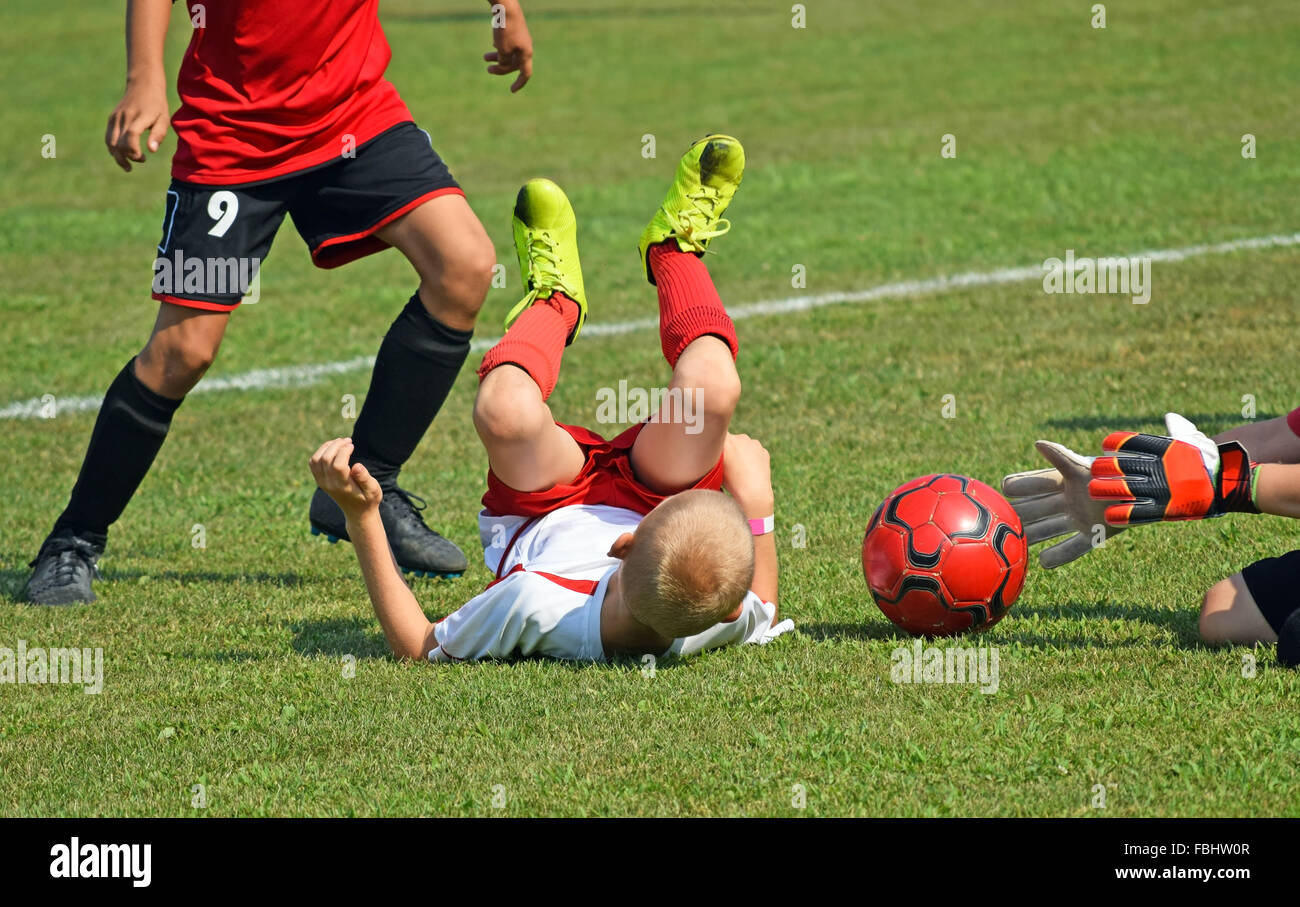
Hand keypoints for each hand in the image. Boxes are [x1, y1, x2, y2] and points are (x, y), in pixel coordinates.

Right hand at [105, 80, 169, 171]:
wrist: (142, 85)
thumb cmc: (157, 105)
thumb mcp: (164, 119)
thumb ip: (158, 135)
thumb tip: (151, 151)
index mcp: (139, 117)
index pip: (131, 136)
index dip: (134, 151)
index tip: (143, 158)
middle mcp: (124, 117)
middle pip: (119, 143)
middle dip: (128, 157)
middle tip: (142, 160)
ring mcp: (116, 118)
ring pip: (111, 142)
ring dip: (118, 157)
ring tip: (128, 166)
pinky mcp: (111, 119)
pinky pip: (109, 138)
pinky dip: (114, 149)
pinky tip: (123, 155)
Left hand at [309, 438, 381, 518]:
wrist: (358, 513)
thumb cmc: (368, 499)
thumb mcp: (373, 490)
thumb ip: (365, 478)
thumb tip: (357, 465)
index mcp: (342, 486)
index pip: (337, 464)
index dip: (344, 451)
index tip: (353, 445)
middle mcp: (329, 484)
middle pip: (325, 459)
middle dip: (336, 445)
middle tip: (348, 440)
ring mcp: (322, 482)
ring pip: (316, 459)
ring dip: (327, 447)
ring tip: (340, 442)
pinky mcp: (320, 480)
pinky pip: (314, 462)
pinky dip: (321, 452)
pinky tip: (333, 449)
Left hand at [484, 0, 532, 91]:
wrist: (506, 7)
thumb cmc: (506, 30)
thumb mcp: (503, 50)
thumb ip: (504, 62)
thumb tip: (504, 65)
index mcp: (526, 54)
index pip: (525, 73)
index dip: (519, 83)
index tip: (511, 90)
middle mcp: (525, 47)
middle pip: (514, 64)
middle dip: (501, 68)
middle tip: (488, 69)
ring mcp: (521, 38)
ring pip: (510, 53)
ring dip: (498, 57)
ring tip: (484, 57)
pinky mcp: (515, 31)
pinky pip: (509, 44)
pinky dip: (501, 47)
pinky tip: (493, 44)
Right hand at [722, 433, 773, 517]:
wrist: (754, 492)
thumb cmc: (731, 482)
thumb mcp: (715, 467)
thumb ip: (714, 453)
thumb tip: (711, 447)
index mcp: (726, 440)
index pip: (718, 435)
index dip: (717, 443)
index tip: (716, 452)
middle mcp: (740, 437)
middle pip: (732, 440)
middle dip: (730, 448)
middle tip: (729, 463)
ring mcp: (754, 443)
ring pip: (744, 445)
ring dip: (742, 452)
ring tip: (740, 469)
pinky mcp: (764, 451)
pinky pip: (755, 452)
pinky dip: (752, 459)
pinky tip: (750, 470)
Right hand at [1002, 441, 1124, 567]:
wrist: (1149, 489)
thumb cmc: (1116, 472)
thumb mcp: (1087, 466)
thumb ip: (1063, 457)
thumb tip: (1038, 444)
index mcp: (1067, 479)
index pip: (1038, 483)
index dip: (1022, 485)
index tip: (1004, 487)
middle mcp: (1069, 499)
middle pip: (1038, 508)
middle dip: (1021, 512)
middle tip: (1000, 519)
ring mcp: (1079, 518)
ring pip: (1050, 528)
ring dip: (1034, 535)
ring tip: (1014, 544)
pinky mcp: (1095, 533)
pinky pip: (1074, 547)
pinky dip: (1060, 554)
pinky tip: (1043, 563)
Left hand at [1089, 413, 1257, 524]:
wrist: (1228, 484)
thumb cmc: (1205, 461)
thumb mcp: (1193, 441)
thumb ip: (1177, 429)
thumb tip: (1169, 417)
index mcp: (1164, 449)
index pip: (1131, 442)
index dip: (1114, 443)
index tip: (1106, 445)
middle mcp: (1160, 468)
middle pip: (1120, 466)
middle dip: (1102, 468)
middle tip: (1094, 471)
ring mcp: (1162, 489)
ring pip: (1123, 489)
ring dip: (1104, 490)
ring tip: (1093, 490)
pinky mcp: (1165, 509)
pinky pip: (1137, 513)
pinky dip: (1120, 514)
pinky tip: (1108, 514)